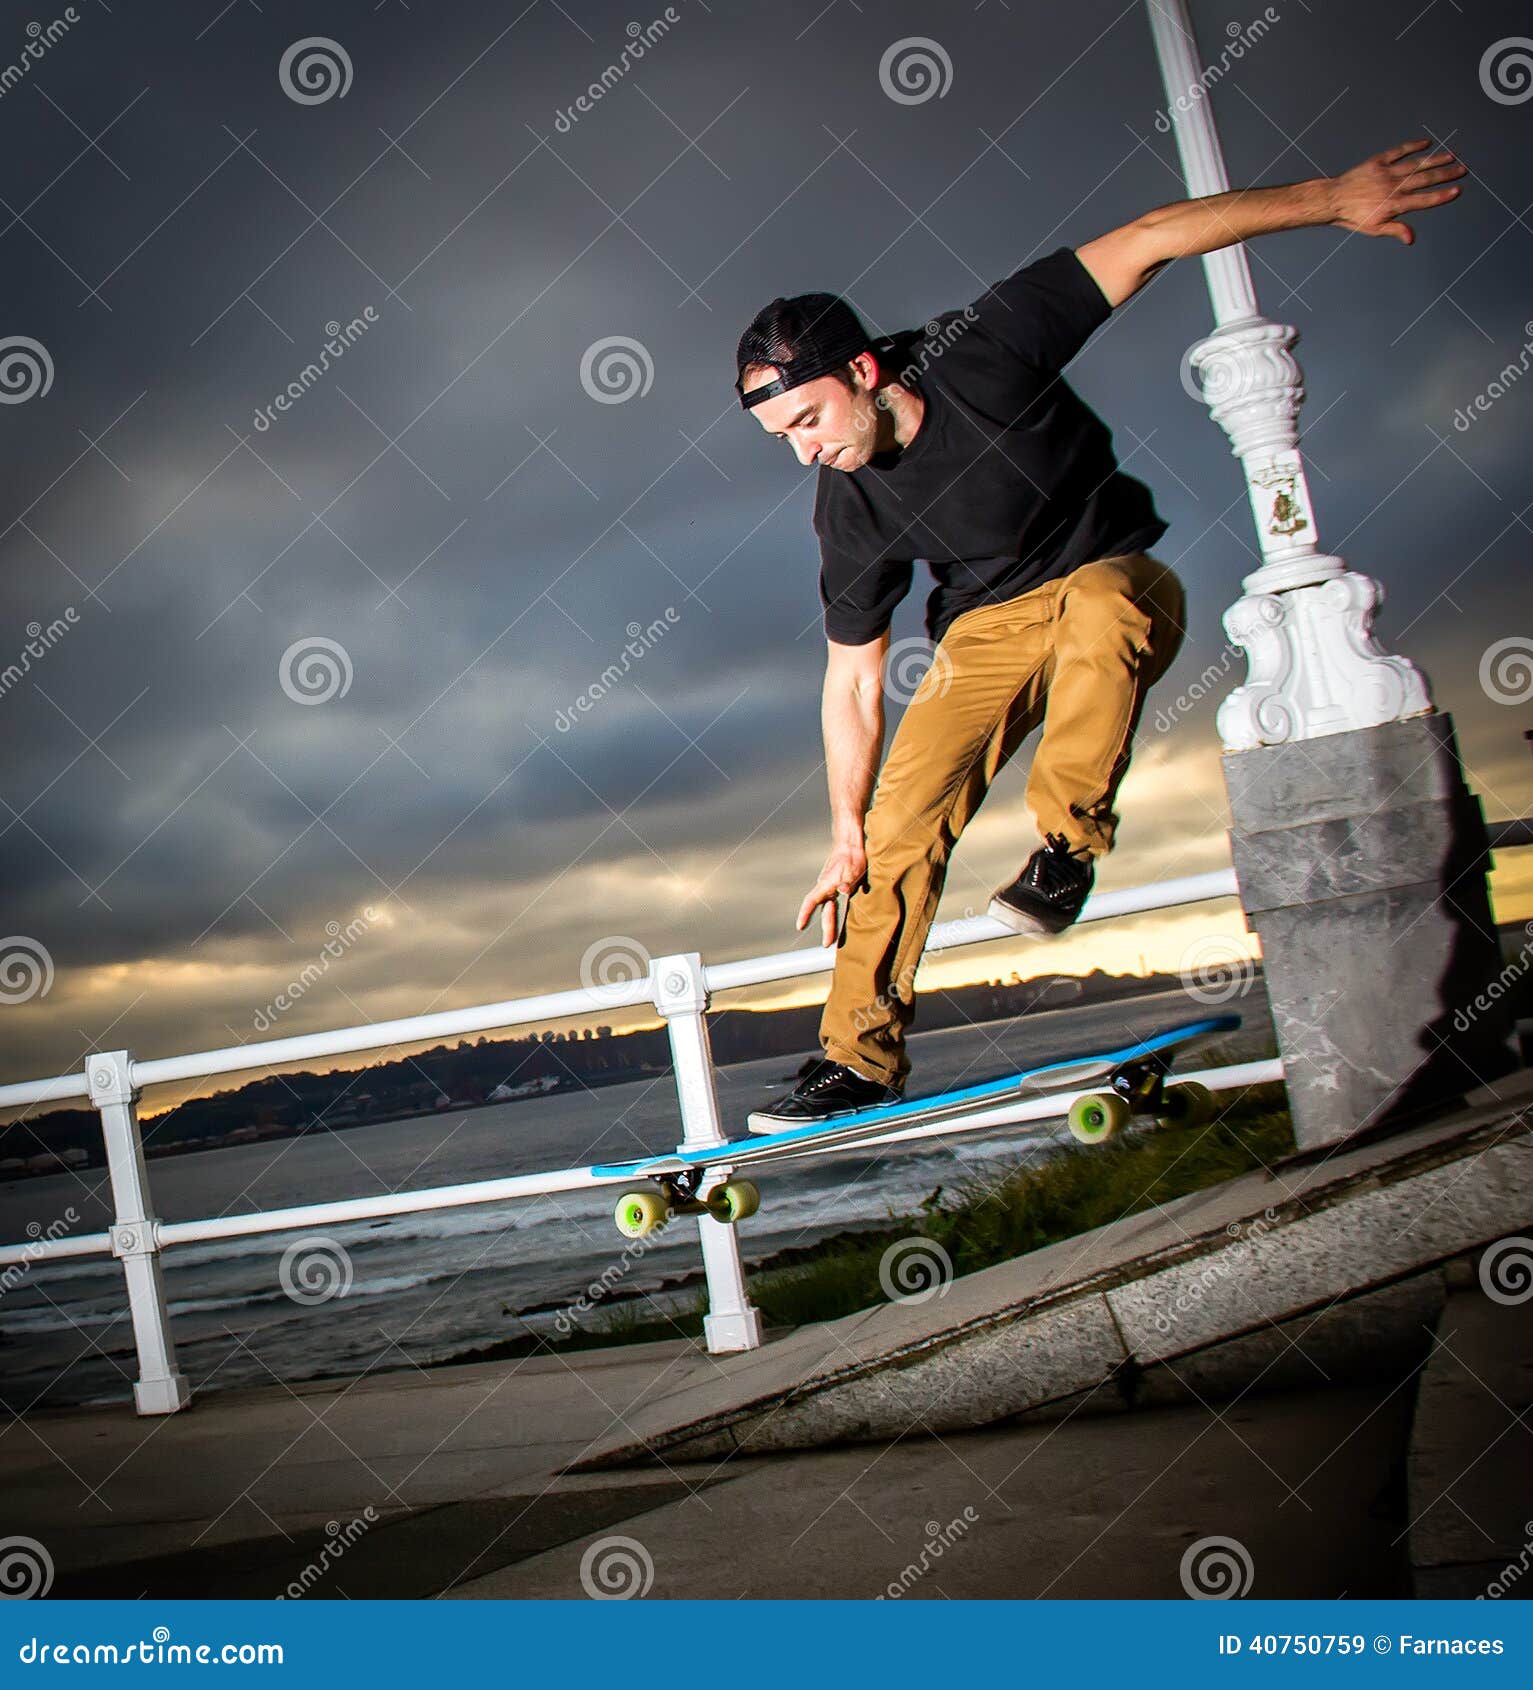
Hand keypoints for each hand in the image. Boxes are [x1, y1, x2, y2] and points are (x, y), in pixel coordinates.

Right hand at [797, 836, 866, 946]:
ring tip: (834, 939)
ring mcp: (832, 888)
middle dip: (826, 928)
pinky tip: (843, 922)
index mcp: (826, 885)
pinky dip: (838, 915)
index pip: (811, 901)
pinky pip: (836, 904)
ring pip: (830, 909)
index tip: (799, 926)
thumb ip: (847, 882)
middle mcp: (826, 889)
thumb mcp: (851, 870)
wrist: (852, 845)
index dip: (805, 914)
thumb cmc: (850, 857)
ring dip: (831, 924)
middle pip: (824, 911)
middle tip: (828, 944)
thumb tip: (843, 891)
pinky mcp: (839, 887)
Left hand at [1327, 138, 1466, 244]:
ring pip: (1416, 164)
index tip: (1457, 190)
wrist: (1332, 200)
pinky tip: (1426, 144)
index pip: (1423, 200)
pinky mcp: (1378, 162)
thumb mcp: (1374, 228)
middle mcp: (1393, 187)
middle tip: (1463, 170)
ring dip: (1435, 160)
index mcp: (1394, 205)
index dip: (1441, 196)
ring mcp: (1386, 173)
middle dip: (1446, 175)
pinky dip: (1413, 146)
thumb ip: (1395, 230)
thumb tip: (1411, 239)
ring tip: (1451, 156)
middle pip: (1425, 179)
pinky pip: (1399, 152)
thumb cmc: (1353, 217)